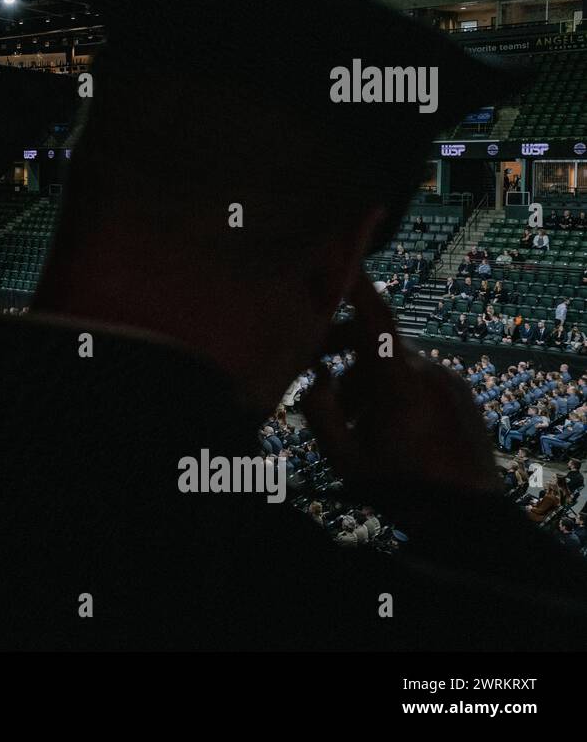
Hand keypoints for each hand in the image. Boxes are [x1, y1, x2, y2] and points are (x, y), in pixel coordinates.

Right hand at [302, 273, 500, 497]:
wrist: (466, 520)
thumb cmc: (402, 489)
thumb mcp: (344, 458)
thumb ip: (319, 411)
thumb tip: (315, 378)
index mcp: (399, 382)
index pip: (375, 317)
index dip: (355, 286)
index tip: (338, 262)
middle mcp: (428, 372)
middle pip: (375, 341)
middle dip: (341, 350)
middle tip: (315, 372)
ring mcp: (448, 382)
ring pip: (395, 363)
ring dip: (367, 380)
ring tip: (354, 423)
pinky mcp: (460, 395)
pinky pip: (419, 378)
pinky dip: (394, 390)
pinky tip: (386, 429)